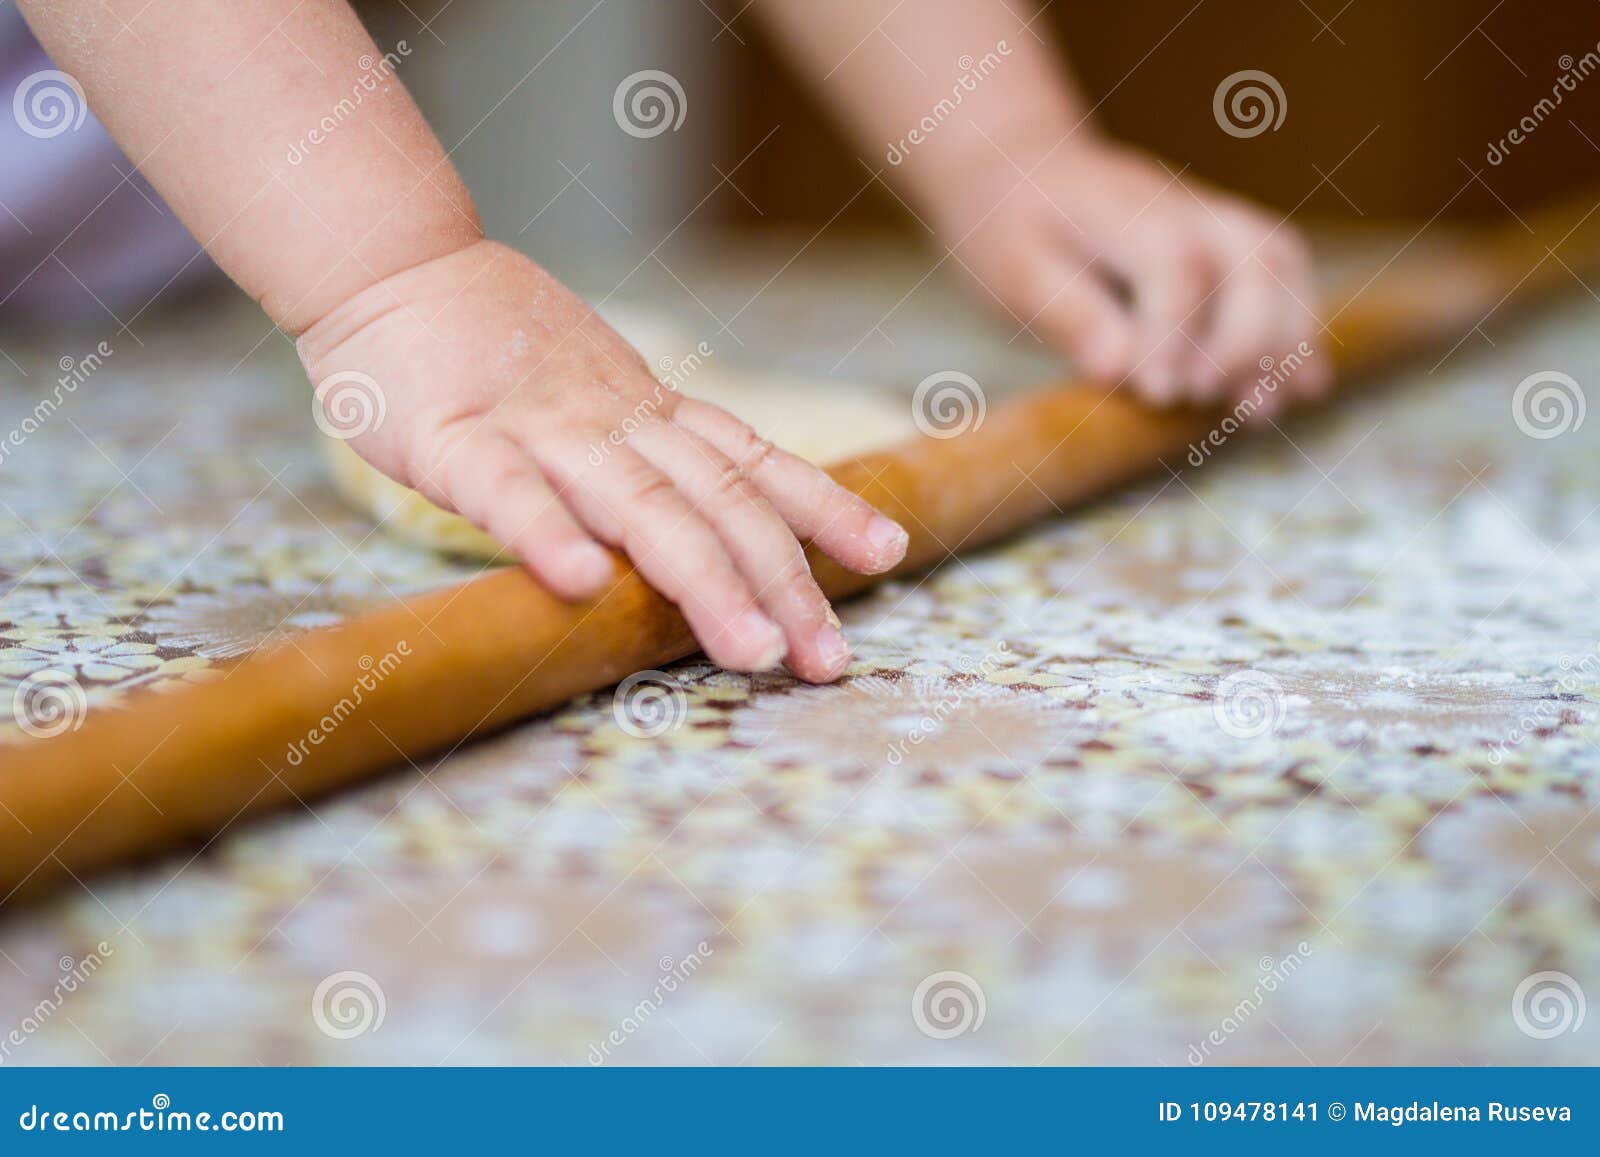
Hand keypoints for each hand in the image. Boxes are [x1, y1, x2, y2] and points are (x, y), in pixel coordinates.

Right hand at [295, 241, 908, 681]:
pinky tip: (584, 585)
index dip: (824, 507)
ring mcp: (540, 427)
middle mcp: (615, 420)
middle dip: (783, 581)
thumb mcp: (596, 399)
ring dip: (703, 578)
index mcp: (648, 415)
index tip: (889, 553)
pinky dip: (547, 533)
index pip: (755, 464)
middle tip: (827, 659)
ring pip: (638, 504)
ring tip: (751, 650)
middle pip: (719, 502)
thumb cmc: (493, 347)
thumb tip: (715, 530)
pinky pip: (506, 488)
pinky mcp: (453, 436)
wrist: (395, 262)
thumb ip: (648, 457)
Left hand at [932, 137, 1329, 412]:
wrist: (1026, 168)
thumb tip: (1118, 368)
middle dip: (1242, 341)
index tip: (1160, 395)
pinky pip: (1286, 277)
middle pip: (1254, 259)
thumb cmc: (1012, 226)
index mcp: (1122, 210)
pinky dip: (1298, 332)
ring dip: (1285, 341)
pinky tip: (1298, 388)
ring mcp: (1216, 218)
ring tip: (1259, 410)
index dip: (1175, 333)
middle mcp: (1186, 207)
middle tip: (1197, 399)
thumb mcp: (1013, 270)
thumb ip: (1067, 314)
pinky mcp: (1231, 241)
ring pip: (1283, 266)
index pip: (1174, 264)